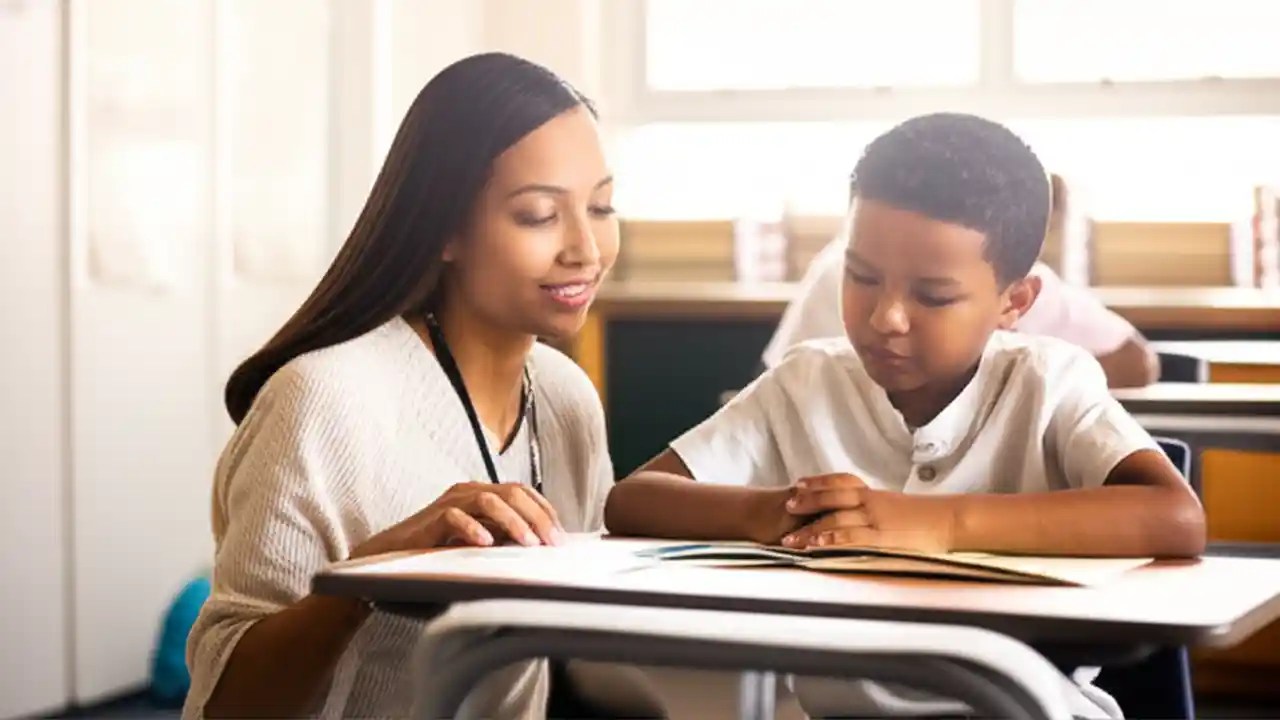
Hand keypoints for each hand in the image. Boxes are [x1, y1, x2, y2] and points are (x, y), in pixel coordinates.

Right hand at [351, 482, 562, 558]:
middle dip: (537, 516)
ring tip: (528, 543)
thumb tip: (541, 545)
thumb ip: (504, 538)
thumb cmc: (437, 553)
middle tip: (552, 542)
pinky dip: (472, 529)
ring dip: (513, 521)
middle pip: (512, 493)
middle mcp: (468, 493)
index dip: (545, 511)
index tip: (561, 535)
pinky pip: (454, 518)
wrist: (390, 559)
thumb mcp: (479, 544)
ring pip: (488, 500)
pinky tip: (486, 543)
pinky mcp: (430, 519)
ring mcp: (449, 503)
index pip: (523, 493)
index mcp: (482, 494)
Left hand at [780, 474, 955, 552]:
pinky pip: (851, 537)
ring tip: (789, 537)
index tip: (800, 483)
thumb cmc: (930, 518)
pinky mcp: (881, 537)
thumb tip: (867, 514)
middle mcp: (873, 502)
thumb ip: (880, 509)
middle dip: (808, 500)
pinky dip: (831, 540)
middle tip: (786, 502)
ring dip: (810, 528)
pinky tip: (815, 545)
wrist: (952, 521)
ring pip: (836, 519)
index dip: (820, 482)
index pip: (843, 482)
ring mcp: (876, 519)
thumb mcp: (900, 509)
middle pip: (833, 496)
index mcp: (877, 495)